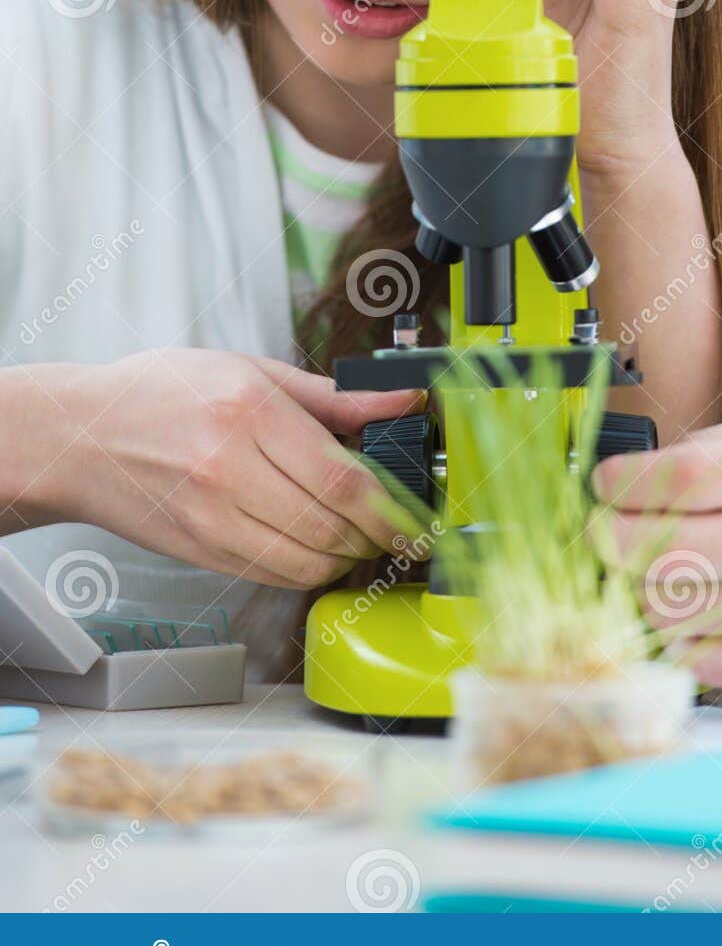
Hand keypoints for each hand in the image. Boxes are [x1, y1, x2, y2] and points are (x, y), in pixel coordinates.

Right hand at [59, 349, 425, 588]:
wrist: (80, 437)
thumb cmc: (162, 393)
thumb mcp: (250, 370)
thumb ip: (334, 395)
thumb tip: (402, 401)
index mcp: (247, 412)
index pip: (341, 480)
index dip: (391, 509)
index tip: (416, 518)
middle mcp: (227, 468)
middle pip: (330, 528)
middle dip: (377, 536)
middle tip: (394, 525)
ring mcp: (210, 517)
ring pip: (306, 563)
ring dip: (347, 557)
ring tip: (356, 533)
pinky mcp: (200, 551)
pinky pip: (276, 575)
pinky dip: (309, 567)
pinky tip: (315, 542)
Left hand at [592, 409, 721, 690]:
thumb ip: (718, 447)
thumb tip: (632, 476)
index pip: (682, 478)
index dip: (622, 483)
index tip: (601, 483)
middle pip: (666, 550)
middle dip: (608, 540)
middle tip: (597, 531)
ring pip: (678, 610)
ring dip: (637, 589)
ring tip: (637, 569)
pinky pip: (710, 663)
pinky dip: (677, 637)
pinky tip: (677, 610)